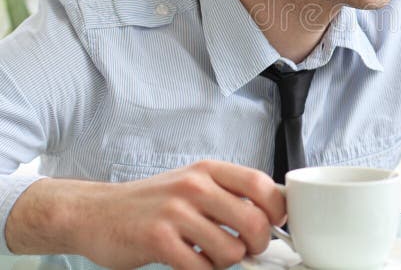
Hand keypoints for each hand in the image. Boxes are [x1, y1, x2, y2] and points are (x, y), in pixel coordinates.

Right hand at [7, 160, 284, 268]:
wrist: (95, 212)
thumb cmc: (151, 202)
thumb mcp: (192, 183)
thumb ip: (228, 193)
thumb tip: (273, 211)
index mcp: (208, 170)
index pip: (261, 184)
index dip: (276, 209)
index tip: (276, 223)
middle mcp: (194, 185)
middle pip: (253, 221)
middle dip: (257, 244)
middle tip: (247, 249)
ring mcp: (175, 212)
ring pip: (230, 250)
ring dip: (227, 261)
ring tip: (211, 255)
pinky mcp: (157, 239)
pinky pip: (201, 268)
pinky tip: (191, 262)